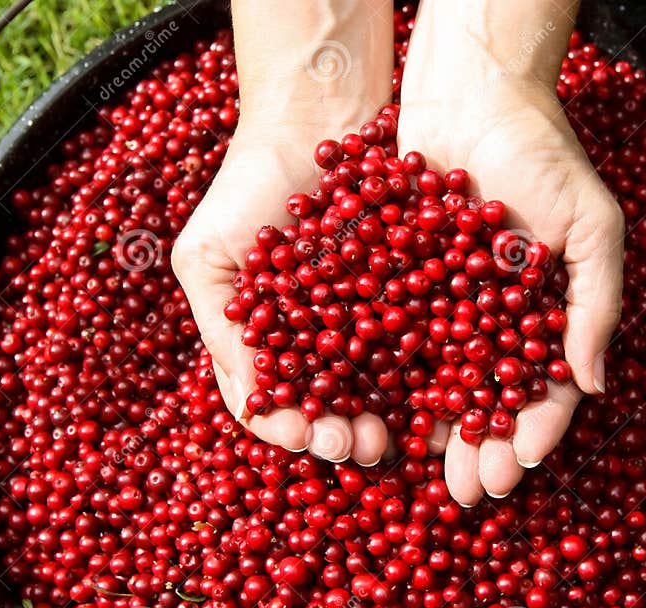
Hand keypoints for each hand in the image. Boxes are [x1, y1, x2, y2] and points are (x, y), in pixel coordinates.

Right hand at [173, 1, 393, 466]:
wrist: (313, 122)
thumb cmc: (248, 189)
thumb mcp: (208, 257)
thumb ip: (221, 330)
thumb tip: (252, 407)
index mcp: (272, 341)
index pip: (277, 403)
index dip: (291, 427)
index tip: (307, 436)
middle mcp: (321, 340)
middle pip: (334, 405)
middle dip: (345, 433)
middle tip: (364, 446)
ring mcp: (369, 320)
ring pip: (380, 385)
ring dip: (388, 416)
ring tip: (397, 434)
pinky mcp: (414, 294)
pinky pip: (423, 340)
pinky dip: (429, 369)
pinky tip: (437, 390)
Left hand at [399, 2, 624, 504]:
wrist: (471, 93)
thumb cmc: (543, 152)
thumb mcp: (590, 224)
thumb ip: (597, 302)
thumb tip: (595, 385)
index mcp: (544, 313)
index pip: (543, 387)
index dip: (534, 431)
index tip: (518, 468)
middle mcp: (493, 318)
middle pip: (486, 396)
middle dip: (480, 446)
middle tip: (468, 492)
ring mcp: (444, 303)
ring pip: (436, 379)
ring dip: (431, 427)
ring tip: (422, 470)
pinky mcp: (396, 282)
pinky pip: (390, 337)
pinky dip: (384, 375)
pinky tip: (375, 412)